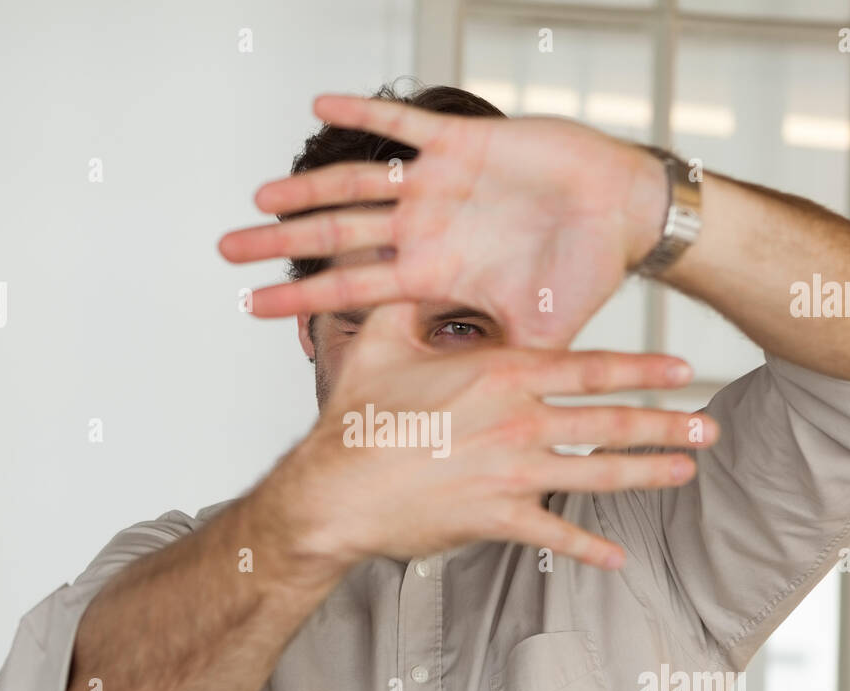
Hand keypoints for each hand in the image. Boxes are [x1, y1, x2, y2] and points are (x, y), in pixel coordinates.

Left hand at [218, 95, 667, 348]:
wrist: (623, 217)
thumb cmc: (581, 273)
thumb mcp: (533, 339)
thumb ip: (498, 370)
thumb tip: (471, 427)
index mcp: (433, 272)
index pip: (352, 288)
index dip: (301, 294)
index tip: (250, 305)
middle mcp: (424, 229)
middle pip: (336, 233)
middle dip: (281, 242)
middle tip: (226, 249)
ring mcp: (438, 186)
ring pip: (358, 183)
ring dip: (309, 187)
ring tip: (261, 195)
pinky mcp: (464, 143)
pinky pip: (405, 124)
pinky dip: (364, 112)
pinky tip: (319, 105)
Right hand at [263, 303, 716, 569]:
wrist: (334, 491)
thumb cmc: (355, 419)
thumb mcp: (380, 340)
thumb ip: (409, 298)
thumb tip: (413, 259)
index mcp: (499, 374)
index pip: (589, 367)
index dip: (642, 367)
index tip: (681, 368)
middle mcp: (519, 421)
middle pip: (609, 421)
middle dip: (667, 423)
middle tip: (710, 427)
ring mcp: (513, 473)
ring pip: (597, 472)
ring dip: (648, 473)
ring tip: (686, 473)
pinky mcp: (497, 518)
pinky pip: (554, 535)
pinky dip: (587, 549)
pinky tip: (617, 558)